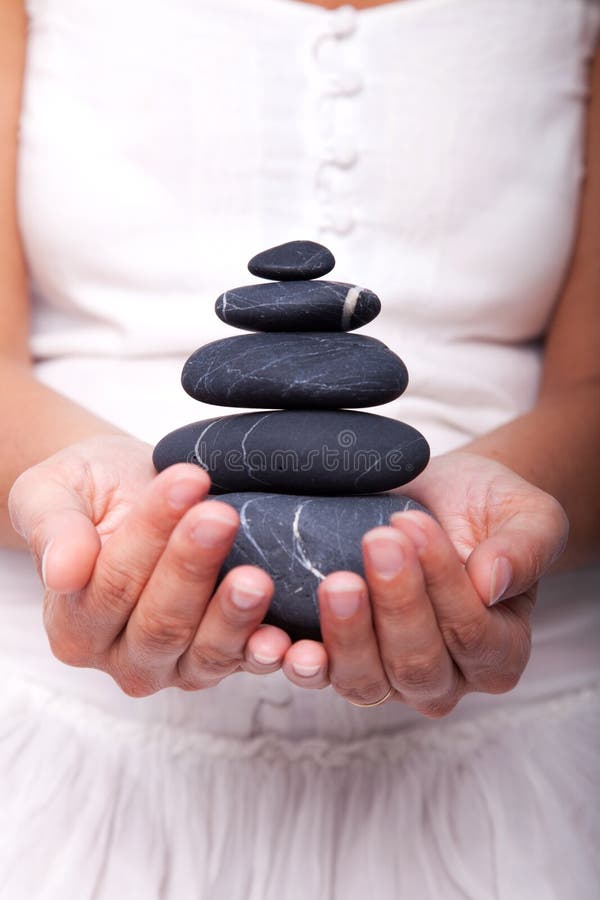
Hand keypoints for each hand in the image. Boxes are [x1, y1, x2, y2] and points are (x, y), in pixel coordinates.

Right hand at [8, 435, 290, 695]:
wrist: (138, 490)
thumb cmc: (94, 490)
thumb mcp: (54, 492)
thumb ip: (52, 529)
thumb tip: (62, 570)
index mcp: (73, 623)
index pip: (111, 584)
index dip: (149, 536)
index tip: (185, 483)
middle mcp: (121, 656)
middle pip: (160, 622)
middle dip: (193, 567)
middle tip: (221, 517)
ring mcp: (176, 665)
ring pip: (205, 651)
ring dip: (233, 615)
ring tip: (256, 577)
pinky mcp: (224, 660)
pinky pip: (247, 663)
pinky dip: (267, 653)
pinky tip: (286, 639)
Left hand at [280, 451, 568, 715]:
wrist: (436, 498)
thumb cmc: (484, 508)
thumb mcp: (527, 514)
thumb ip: (525, 548)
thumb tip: (494, 580)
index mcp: (499, 651)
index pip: (472, 633)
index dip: (443, 584)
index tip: (415, 526)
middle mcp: (446, 677)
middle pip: (418, 664)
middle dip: (396, 603)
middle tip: (378, 541)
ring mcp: (389, 677)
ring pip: (367, 681)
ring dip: (347, 633)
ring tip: (337, 581)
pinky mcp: (341, 662)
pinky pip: (320, 676)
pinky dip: (303, 662)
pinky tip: (288, 637)